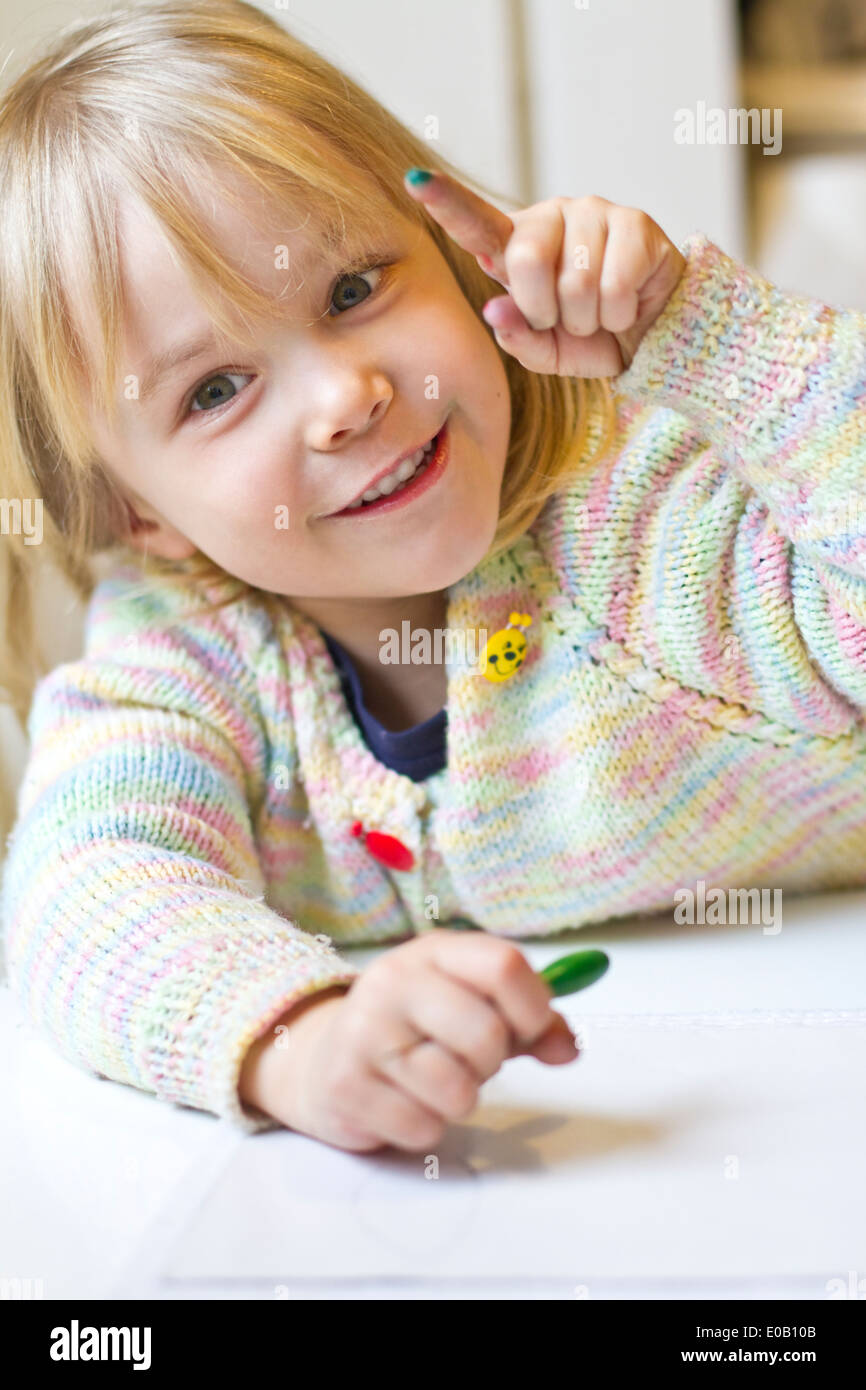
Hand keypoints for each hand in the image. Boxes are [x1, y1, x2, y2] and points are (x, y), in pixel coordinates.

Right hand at [241, 932, 577, 1152]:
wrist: (322, 1058)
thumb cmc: (413, 1031)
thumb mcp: (470, 1006)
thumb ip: (529, 1024)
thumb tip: (567, 1048)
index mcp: (435, 952)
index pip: (505, 966)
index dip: (534, 1009)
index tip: (529, 1031)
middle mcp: (395, 981)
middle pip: (486, 1034)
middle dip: (492, 1063)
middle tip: (471, 1062)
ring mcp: (366, 1031)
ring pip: (457, 1090)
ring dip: (459, 1100)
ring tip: (433, 1081)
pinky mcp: (347, 1084)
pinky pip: (422, 1127)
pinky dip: (425, 1127)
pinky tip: (402, 1102)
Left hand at [404, 171, 685, 376]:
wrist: (654, 340)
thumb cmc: (591, 339)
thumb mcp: (546, 352)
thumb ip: (516, 337)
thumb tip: (496, 309)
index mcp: (518, 245)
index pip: (477, 222)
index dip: (447, 202)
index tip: (416, 181)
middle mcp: (552, 217)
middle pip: (525, 259)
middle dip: (545, 309)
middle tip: (564, 318)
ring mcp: (594, 212)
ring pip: (575, 281)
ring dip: (587, 317)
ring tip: (599, 312)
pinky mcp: (636, 222)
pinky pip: (614, 286)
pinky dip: (618, 315)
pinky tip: (626, 306)